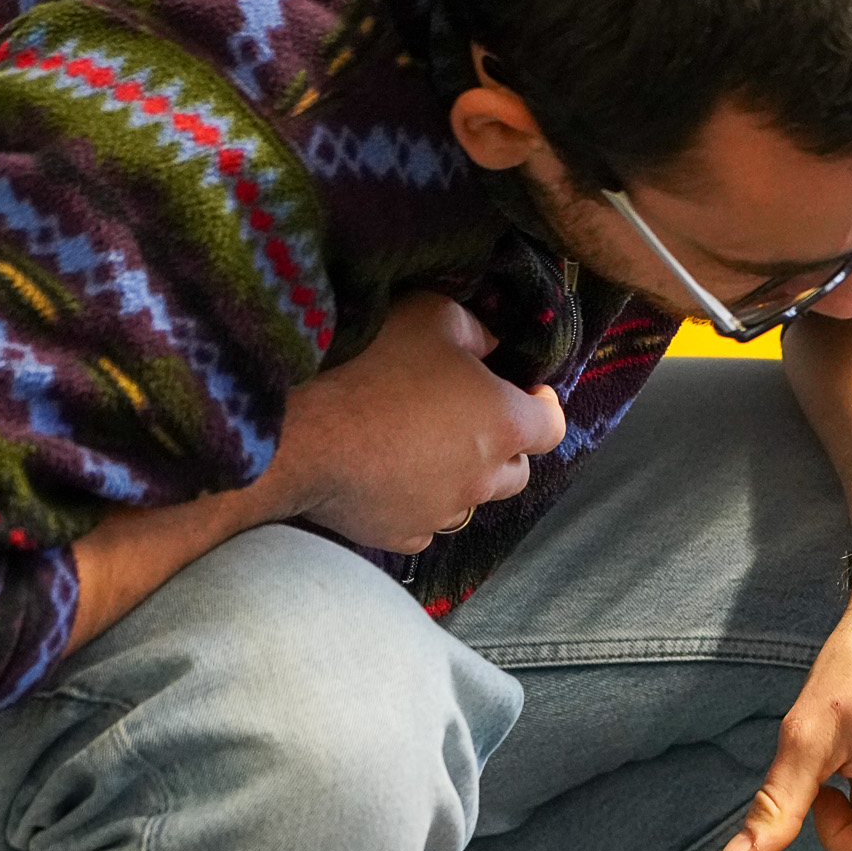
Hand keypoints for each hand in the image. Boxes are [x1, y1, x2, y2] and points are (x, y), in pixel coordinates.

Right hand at [259, 291, 565, 550]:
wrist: (300, 431)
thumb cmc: (371, 363)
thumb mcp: (429, 316)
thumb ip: (474, 331)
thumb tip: (489, 346)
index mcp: (503, 423)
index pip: (552, 427)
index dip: (543, 408)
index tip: (526, 392)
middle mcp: (483, 477)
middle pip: (516, 472)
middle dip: (504, 448)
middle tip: (469, 420)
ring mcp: (443, 512)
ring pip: (468, 500)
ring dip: (459, 478)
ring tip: (420, 449)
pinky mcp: (402, 534)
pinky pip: (423, 522)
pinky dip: (415, 502)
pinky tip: (387, 478)